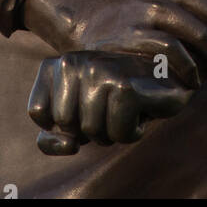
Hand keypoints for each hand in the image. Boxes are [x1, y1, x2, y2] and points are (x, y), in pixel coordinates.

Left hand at [28, 50, 192, 155]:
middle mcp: (74, 61)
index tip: (85, 107)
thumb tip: (68, 145)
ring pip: (92, 131)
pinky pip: (118, 133)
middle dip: (90, 128)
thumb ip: (54, 136)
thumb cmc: (119, 100)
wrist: (167, 78)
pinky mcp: (124, 86)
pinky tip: (141, 112)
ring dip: (113, 131)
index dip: (63, 123)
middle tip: (111, 108)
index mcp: (58, 63)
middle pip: (66, 125)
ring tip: (127, 108)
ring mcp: (99, 71)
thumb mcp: (79, 117)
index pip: (39, 112)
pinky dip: (132, 132)